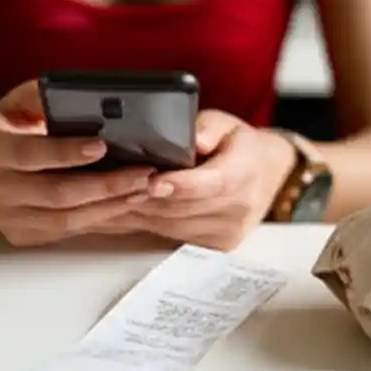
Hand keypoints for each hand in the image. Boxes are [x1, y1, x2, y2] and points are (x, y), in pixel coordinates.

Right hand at [0, 80, 156, 246]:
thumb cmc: (13, 129)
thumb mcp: (20, 103)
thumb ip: (44, 98)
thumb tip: (82, 96)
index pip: (30, 153)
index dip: (67, 152)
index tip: (103, 146)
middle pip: (56, 193)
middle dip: (105, 184)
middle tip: (142, 173)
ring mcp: (4, 216)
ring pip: (65, 219)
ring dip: (110, 205)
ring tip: (143, 189)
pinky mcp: (20, 234)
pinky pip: (66, 231)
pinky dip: (99, 218)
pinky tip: (123, 203)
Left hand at [99, 110, 295, 249]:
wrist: (266, 177)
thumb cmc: (238, 146)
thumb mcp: (227, 124)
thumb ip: (209, 128)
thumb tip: (194, 140)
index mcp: (243, 175)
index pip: (207, 185)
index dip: (177, 185)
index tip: (150, 180)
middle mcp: (236, 210)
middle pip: (180, 209)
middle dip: (144, 198)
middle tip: (109, 188)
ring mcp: (224, 233)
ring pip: (169, 225)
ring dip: (136, 214)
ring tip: (104, 201)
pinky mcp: (213, 246)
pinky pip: (169, 236)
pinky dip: (143, 224)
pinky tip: (117, 214)